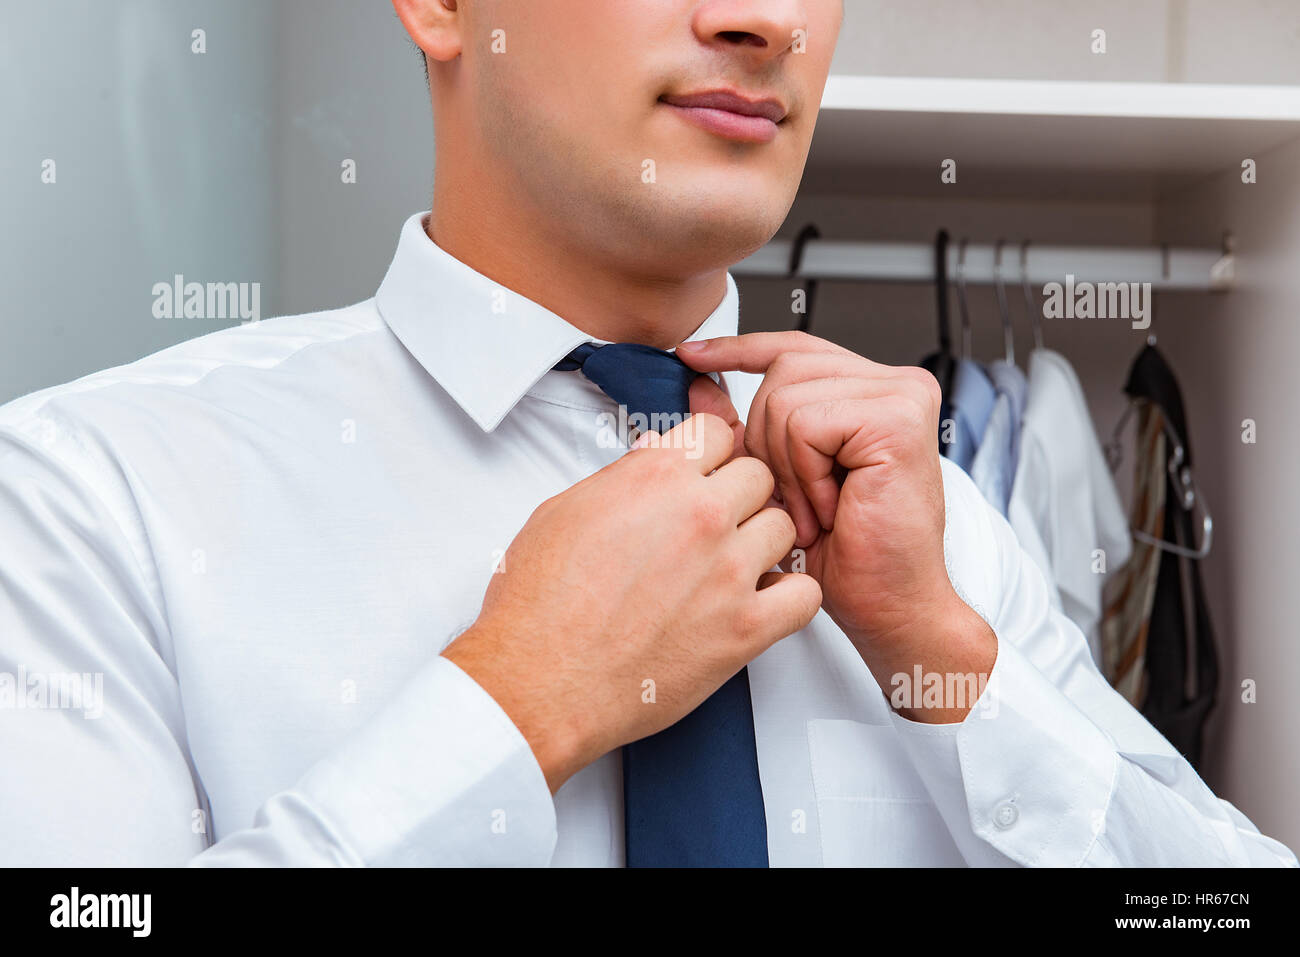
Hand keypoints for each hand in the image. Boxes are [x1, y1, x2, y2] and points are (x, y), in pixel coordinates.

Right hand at [442, 412, 821, 790]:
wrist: (539, 682)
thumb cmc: (540, 607)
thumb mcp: (566, 509)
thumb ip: (624, 480)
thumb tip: (652, 468)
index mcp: (655, 477)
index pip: (719, 432)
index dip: (710, 455)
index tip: (704, 474)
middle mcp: (699, 516)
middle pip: (758, 476)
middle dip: (737, 495)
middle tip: (714, 523)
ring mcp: (728, 572)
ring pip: (784, 527)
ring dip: (761, 542)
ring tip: (732, 564)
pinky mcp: (745, 628)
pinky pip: (805, 594)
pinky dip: (790, 596)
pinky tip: (762, 601)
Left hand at [678, 332, 995, 721]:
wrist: (888, 606)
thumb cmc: (846, 555)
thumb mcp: (778, 479)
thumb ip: (744, 427)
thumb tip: (698, 383)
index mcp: (870, 390)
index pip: (791, 347)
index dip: (737, 350)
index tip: (691, 357)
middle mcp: (894, 383)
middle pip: (783, 369)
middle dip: (765, 438)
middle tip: (792, 499)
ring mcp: (902, 396)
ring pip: (788, 396)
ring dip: (785, 465)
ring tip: (815, 509)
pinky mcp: (898, 418)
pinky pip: (808, 423)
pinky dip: (804, 473)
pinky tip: (830, 507)